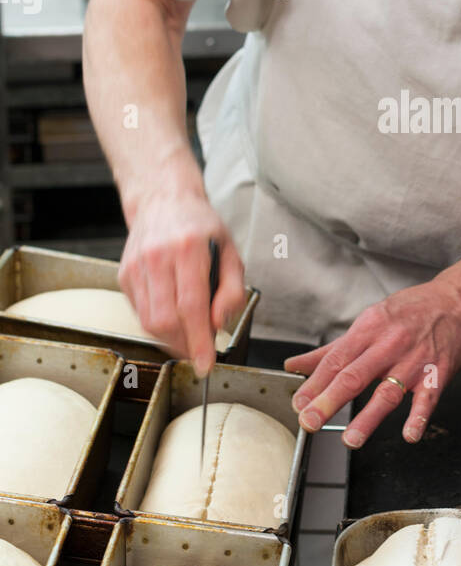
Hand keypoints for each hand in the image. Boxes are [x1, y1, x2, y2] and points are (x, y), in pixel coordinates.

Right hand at [118, 185, 245, 375]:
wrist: (162, 200)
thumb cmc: (201, 227)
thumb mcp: (231, 251)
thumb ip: (232, 290)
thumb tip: (219, 325)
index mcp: (189, 249)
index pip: (192, 307)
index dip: (198, 341)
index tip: (205, 365)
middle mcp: (158, 257)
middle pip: (166, 320)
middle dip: (184, 346)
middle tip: (199, 352)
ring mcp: (136, 266)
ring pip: (148, 322)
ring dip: (170, 340)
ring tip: (188, 337)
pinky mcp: (124, 275)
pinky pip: (139, 313)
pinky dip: (157, 325)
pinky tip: (172, 318)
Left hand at [286, 279, 460, 447]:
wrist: (455, 303)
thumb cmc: (408, 313)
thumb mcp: (368, 322)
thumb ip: (331, 350)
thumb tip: (294, 365)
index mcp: (368, 330)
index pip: (336, 360)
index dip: (315, 383)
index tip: (298, 403)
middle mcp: (389, 345)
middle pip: (355, 375)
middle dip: (330, 400)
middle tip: (310, 421)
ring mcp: (414, 361)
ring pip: (388, 391)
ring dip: (368, 417)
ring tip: (350, 440)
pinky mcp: (437, 374)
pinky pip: (428, 398)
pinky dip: (419, 417)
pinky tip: (409, 434)